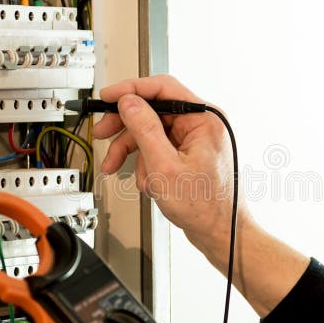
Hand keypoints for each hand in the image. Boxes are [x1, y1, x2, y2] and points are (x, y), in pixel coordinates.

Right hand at [92, 75, 248, 258]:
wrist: (220, 234)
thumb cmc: (206, 207)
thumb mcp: (165, 166)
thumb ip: (144, 129)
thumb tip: (129, 102)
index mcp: (205, 119)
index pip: (163, 88)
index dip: (131, 89)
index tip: (107, 96)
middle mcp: (203, 124)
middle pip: (153, 111)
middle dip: (125, 127)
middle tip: (103, 133)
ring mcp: (196, 140)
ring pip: (152, 133)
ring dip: (133, 152)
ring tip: (118, 169)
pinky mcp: (189, 154)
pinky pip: (159, 149)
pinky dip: (147, 165)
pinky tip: (148, 182)